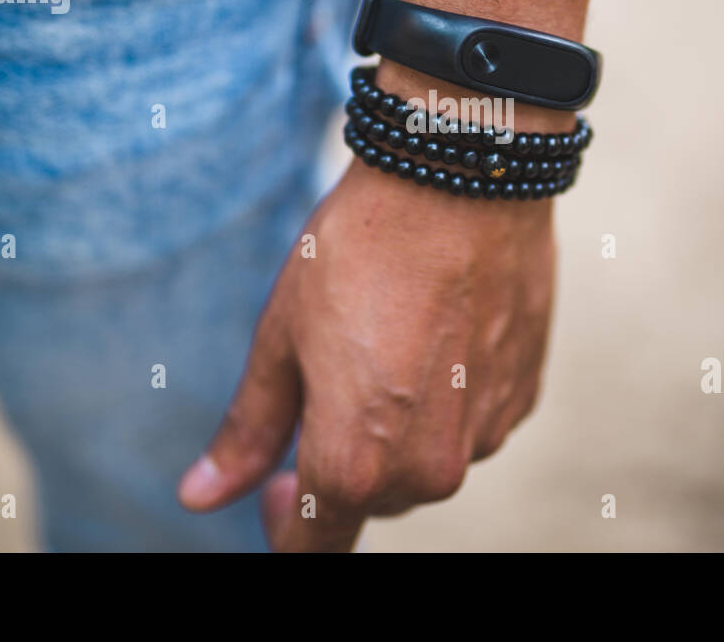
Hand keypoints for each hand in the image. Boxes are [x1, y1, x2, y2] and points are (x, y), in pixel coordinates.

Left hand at [176, 156, 555, 550]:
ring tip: (388, 339)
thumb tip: (199, 497)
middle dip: (345, 463)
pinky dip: (448, 398)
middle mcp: (431, 469)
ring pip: (428, 463)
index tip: (273, 483)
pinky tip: (435, 332)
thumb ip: (248, 432)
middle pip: (374, 500)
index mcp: (356, 464)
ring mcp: (486, 434)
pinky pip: (473, 424)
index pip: (314, 544)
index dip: (283, 521)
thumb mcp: (282, 338)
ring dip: (401, 429)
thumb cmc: (358, 252)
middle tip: (329, 379)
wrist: (461, 179)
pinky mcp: (524, 396)